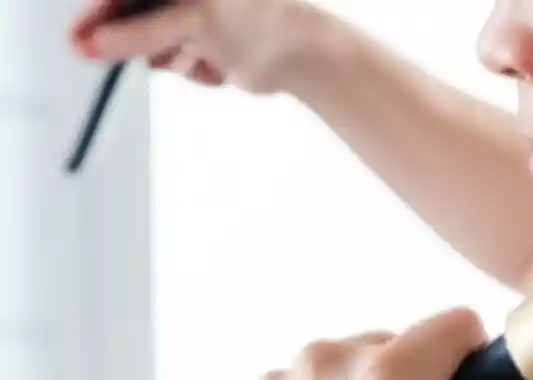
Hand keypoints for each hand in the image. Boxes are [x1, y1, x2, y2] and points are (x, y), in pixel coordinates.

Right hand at [67, 0, 326, 92]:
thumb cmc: (264, 24)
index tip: (79, 37)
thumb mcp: (193, 23)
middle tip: (99, 57)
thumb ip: (141, 33)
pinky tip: (218, 69)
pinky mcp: (219, 46)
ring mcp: (210, 19)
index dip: (102, 14)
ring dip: (172, 56)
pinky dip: (197, 68)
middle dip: (133, 38)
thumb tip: (98, 42)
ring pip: (165, 41)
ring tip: (195, 61)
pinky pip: (188, 59)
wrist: (310, 58)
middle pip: (143, 16)